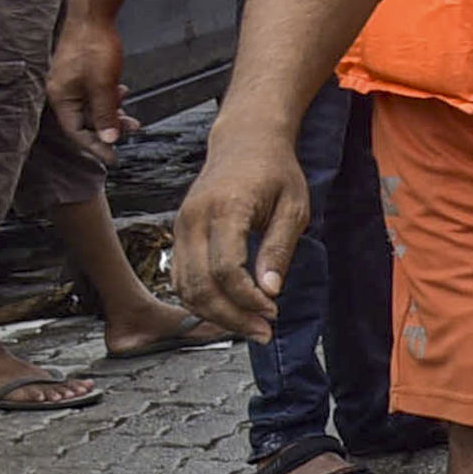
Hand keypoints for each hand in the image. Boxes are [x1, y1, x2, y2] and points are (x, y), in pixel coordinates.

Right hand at [47, 1, 128, 148]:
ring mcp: (71, 80)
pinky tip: (123, 92)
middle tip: (133, 129)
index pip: (76, 132)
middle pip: (85, 120)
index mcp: (61, 97)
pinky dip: (109, 97)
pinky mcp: (80, 71)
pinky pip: (94, 92)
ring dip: (112, 112)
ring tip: (132, 115)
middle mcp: (62, 91)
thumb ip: (105, 113)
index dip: (96, 146)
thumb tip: (108, 139)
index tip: (114, 158)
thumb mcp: (103, 85)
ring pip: (92, 106)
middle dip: (109, 127)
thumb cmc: (95, 47)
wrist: (93, 14)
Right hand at [171, 120, 308, 339]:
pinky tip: (231, 310)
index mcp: (225, 210)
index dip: (248, 299)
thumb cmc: (276, 172)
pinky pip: (182, 277)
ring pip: (185, 287)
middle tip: (264, 331)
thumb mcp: (294, 208)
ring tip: (251, 326)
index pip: (225, 269)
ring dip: (215, 315)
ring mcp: (180, 226)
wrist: (245, 141)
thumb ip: (280, 249)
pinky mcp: (179, 233)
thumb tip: (270, 292)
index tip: (274, 310)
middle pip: (200, 285)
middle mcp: (193, 219)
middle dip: (232, 316)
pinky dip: (202, 300)